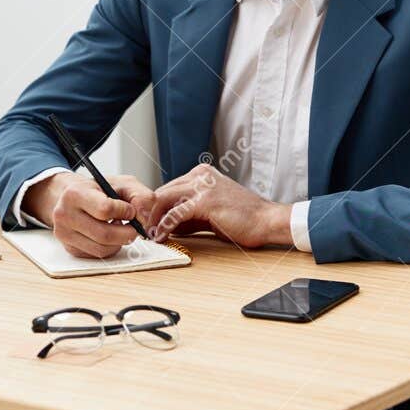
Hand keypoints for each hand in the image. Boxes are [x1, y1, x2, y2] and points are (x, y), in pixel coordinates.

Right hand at [25, 171, 154, 258]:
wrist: (73, 197)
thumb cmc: (99, 190)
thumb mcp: (122, 183)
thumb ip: (140, 196)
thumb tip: (146, 218)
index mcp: (75, 194)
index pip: (104, 209)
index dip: (124, 212)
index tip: (130, 210)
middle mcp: (64, 215)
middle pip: (104, 234)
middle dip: (127, 233)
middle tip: (135, 228)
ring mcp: (65, 234)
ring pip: (101, 249)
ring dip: (119, 242)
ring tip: (121, 229)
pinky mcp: (70, 248)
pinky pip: (97, 255)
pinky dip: (110, 248)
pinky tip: (110, 235)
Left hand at [148, 165, 291, 248]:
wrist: (266, 221)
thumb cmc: (242, 219)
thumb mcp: (208, 213)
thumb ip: (187, 217)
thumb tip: (166, 228)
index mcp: (201, 173)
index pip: (168, 188)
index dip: (155, 207)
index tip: (147, 222)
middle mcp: (200, 175)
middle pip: (163, 191)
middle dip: (150, 212)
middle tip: (143, 229)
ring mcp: (202, 185)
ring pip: (165, 199)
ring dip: (154, 218)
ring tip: (149, 234)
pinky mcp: (205, 200)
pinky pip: (176, 213)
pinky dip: (165, 225)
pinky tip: (161, 236)